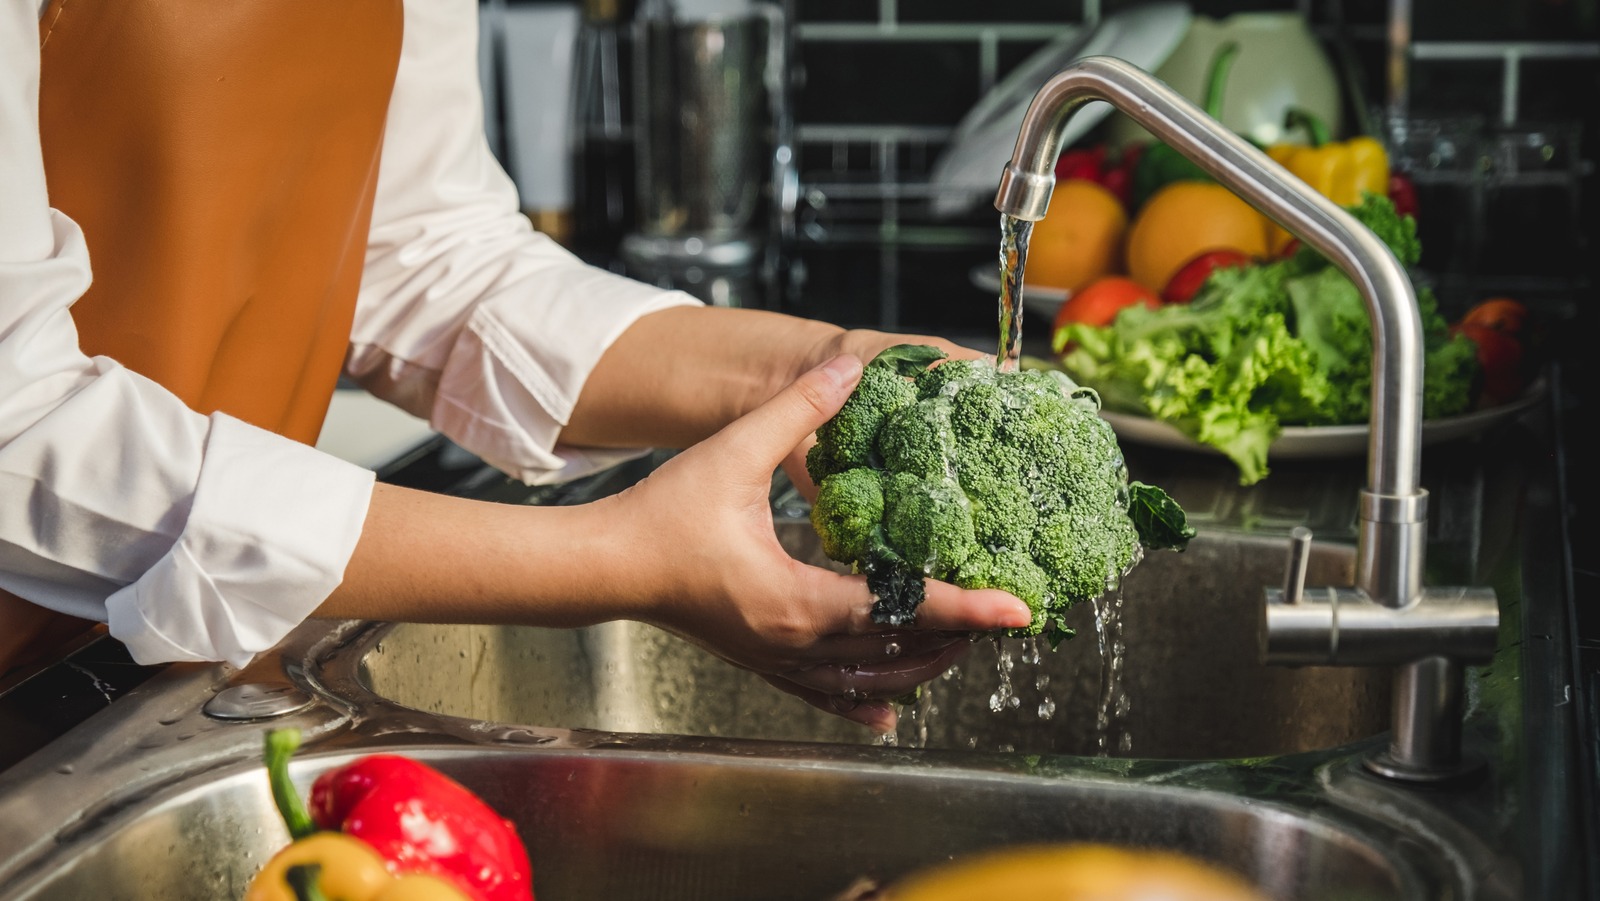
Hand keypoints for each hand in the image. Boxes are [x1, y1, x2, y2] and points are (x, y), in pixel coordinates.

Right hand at [601, 355, 1030, 731]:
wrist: (605, 567)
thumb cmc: (662, 515)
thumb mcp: (734, 452)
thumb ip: (798, 409)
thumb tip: (850, 368)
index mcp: (798, 600)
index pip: (905, 608)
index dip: (968, 608)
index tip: (1018, 610)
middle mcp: (795, 642)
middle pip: (899, 651)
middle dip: (958, 637)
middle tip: (1003, 616)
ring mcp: (778, 659)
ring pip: (869, 680)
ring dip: (921, 666)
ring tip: (963, 649)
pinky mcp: (761, 661)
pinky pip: (824, 694)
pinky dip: (864, 701)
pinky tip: (888, 713)